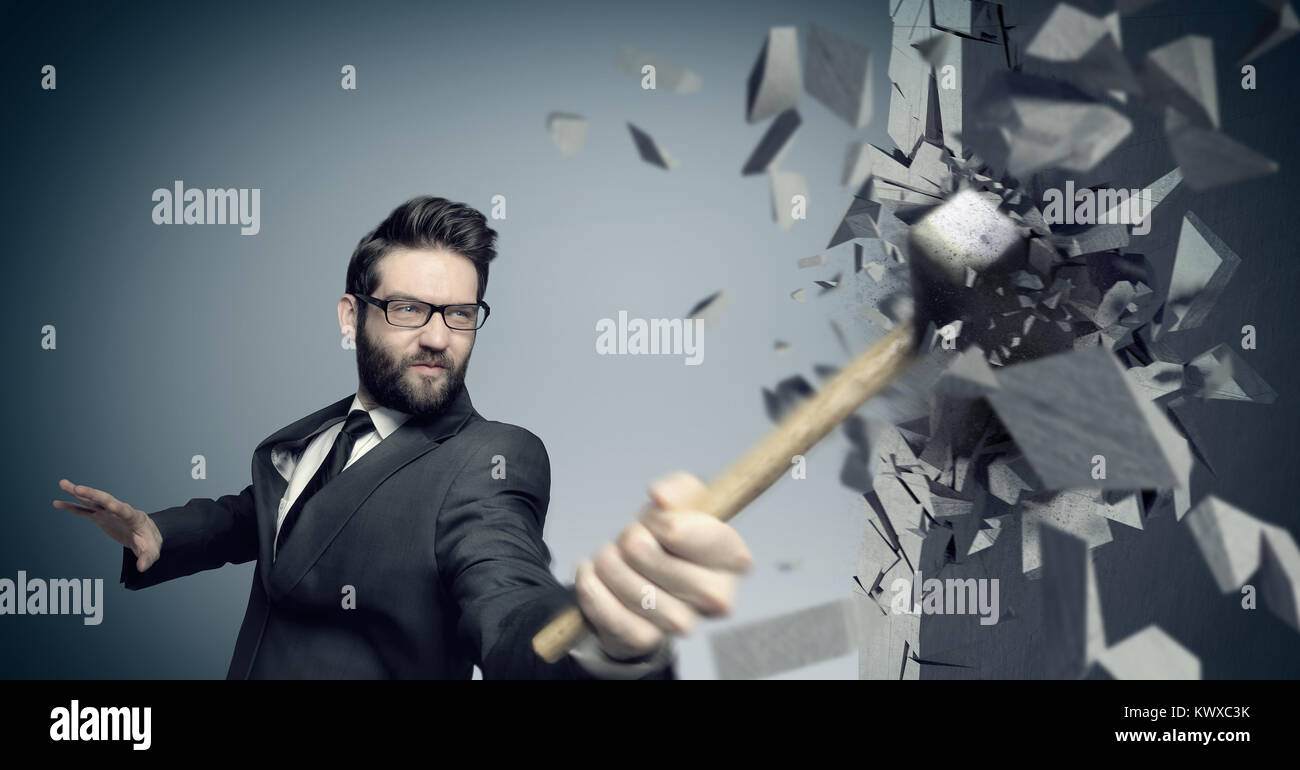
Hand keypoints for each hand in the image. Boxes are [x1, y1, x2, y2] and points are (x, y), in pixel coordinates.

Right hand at [52, 479, 162, 571]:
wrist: (146, 536)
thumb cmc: (150, 543)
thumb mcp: (151, 552)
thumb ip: (146, 558)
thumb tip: (142, 567)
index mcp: (134, 518)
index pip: (126, 511)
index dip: (119, 509)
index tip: (110, 505)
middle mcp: (120, 511)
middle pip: (106, 500)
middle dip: (93, 495)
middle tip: (78, 488)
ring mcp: (108, 513)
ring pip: (92, 501)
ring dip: (78, 493)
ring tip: (63, 484)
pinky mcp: (100, 517)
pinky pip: (84, 511)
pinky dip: (72, 507)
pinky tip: (58, 503)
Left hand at [574, 471, 752, 660]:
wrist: (650, 587)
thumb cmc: (672, 543)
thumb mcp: (682, 504)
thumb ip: (678, 489)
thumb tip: (661, 497)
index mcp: (733, 558)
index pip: (678, 531)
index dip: (656, 520)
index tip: (657, 522)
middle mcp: (716, 597)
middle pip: (642, 552)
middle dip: (629, 538)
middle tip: (636, 542)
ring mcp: (682, 624)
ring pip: (621, 579)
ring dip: (608, 561)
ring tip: (616, 559)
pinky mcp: (646, 641)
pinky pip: (603, 608)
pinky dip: (590, 586)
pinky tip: (594, 575)